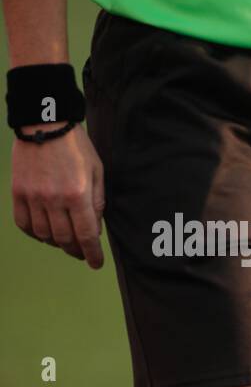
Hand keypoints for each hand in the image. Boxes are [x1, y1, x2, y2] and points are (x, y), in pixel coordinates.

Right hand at [11, 123, 105, 267]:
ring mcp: (33, 196)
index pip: (86, 235)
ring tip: (65, 242)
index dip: (92, 254)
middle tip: (82, 253)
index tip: (96, 263)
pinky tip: (43, 232)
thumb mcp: (97, 173)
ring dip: (56, 243)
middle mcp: (54, 199)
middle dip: (76, 251)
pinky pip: (23, 223)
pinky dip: (34, 233)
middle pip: (65, 239)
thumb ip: (97, 202)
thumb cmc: (76, 147)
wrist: (44, 124)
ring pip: (44, 234)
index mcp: (78, 195)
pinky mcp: (17, 191)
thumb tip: (95, 228)